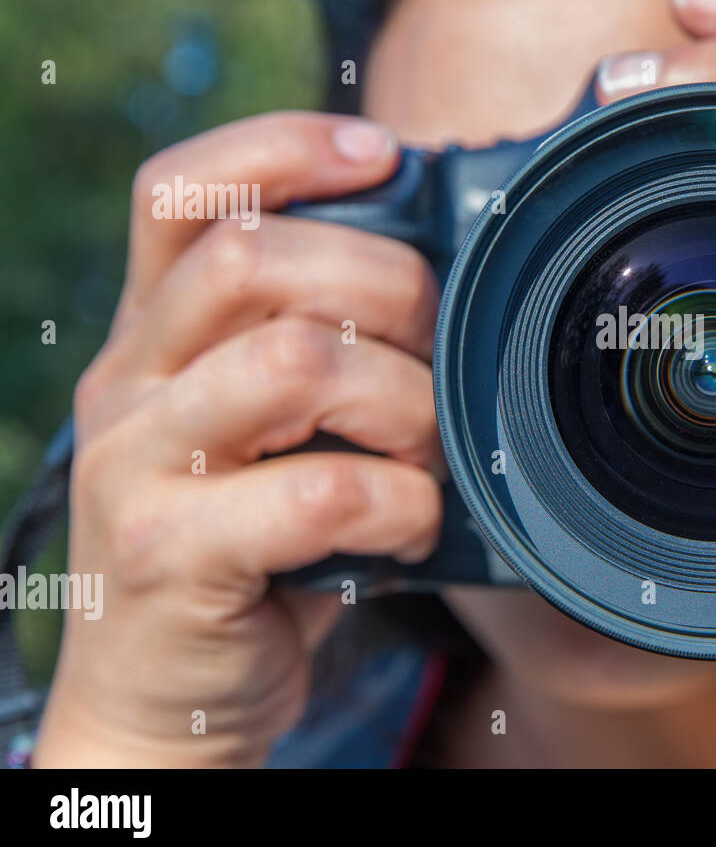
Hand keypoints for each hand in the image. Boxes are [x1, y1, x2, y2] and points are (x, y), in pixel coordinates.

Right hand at [35, 113, 442, 766]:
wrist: (163, 698)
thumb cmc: (251, 552)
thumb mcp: (272, 437)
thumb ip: (322, 357)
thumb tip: (454, 284)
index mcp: (156, 337)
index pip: (183, 193)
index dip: (281, 148)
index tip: (383, 153)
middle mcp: (129, 383)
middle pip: (256, 258)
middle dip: (386, 288)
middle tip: (439, 352)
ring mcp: (135, 466)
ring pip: (295, 362)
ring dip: (403, 403)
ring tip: (428, 451)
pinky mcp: (168, 554)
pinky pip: (321, 489)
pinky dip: (399, 501)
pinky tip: (409, 524)